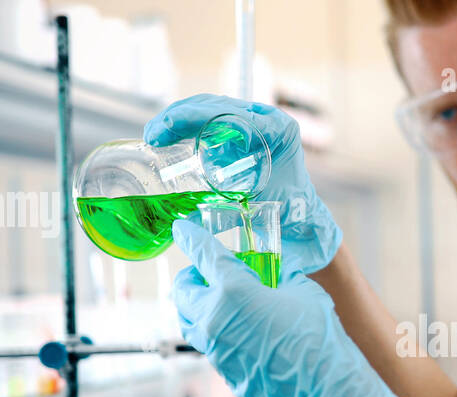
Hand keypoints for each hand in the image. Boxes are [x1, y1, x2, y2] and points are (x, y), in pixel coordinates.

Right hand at [145, 94, 342, 273]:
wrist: (303, 225)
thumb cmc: (289, 220)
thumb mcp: (259, 215)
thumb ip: (231, 221)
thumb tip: (185, 229)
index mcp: (279, 131)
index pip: (231, 114)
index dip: (194, 118)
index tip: (166, 130)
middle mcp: (268, 120)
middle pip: (216, 106)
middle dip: (180, 115)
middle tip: (153, 134)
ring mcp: (256, 123)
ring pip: (211, 109)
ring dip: (179, 118)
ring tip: (155, 135)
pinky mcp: (243, 132)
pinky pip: (212, 121)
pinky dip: (188, 126)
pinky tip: (167, 137)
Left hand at [170, 220, 408, 396]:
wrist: (326, 386)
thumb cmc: (317, 334)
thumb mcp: (300, 289)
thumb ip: (277, 275)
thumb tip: (273, 271)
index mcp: (234, 290)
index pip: (202, 254)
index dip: (191, 236)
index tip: (183, 229)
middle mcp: (215, 319)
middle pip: (183, 290)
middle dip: (191, 277)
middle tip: (208, 274)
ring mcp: (217, 350)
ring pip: (190, 321)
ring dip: (198, 307)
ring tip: (221, 303)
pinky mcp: (225, 372)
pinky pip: (211, 346)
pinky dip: (218, 333)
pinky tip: (243, 333)